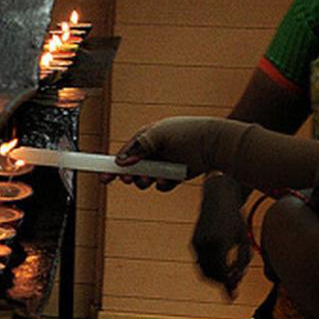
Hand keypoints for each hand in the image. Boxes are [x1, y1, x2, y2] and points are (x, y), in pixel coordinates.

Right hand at [99, 116, 253, 190]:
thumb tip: (121, 162)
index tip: (103, 177)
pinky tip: (168, 181)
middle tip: (129, 180)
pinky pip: (162, 185)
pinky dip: (163, 185)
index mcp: (147, 137)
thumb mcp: (157, 135)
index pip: (124, 152)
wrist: (215, 144)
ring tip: (150, 180)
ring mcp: (164, 164)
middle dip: (130, 175)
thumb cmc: (187, 133)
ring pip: (146, 179)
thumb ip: (138, 147)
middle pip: (133, 168)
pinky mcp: (176, 176)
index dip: (113, 165)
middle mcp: (154, 151)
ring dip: (145, 181)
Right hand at [192, 173, 252, 298]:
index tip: (234, 296)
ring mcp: (197, 243)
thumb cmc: (234, 219)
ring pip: (203, 271)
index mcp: (220, 242)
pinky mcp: (194, 242)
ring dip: (215, 279)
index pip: (223, 272)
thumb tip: (236, 280)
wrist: (217, 198)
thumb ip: (242, 261)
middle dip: (221, 284)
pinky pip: (200, 263)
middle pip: (211, 275)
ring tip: (228, 278)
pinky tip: (221, 268)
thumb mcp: (243, 239)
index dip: (229, 286)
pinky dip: (209, 270)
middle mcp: (205, 244)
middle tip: (233, 288)